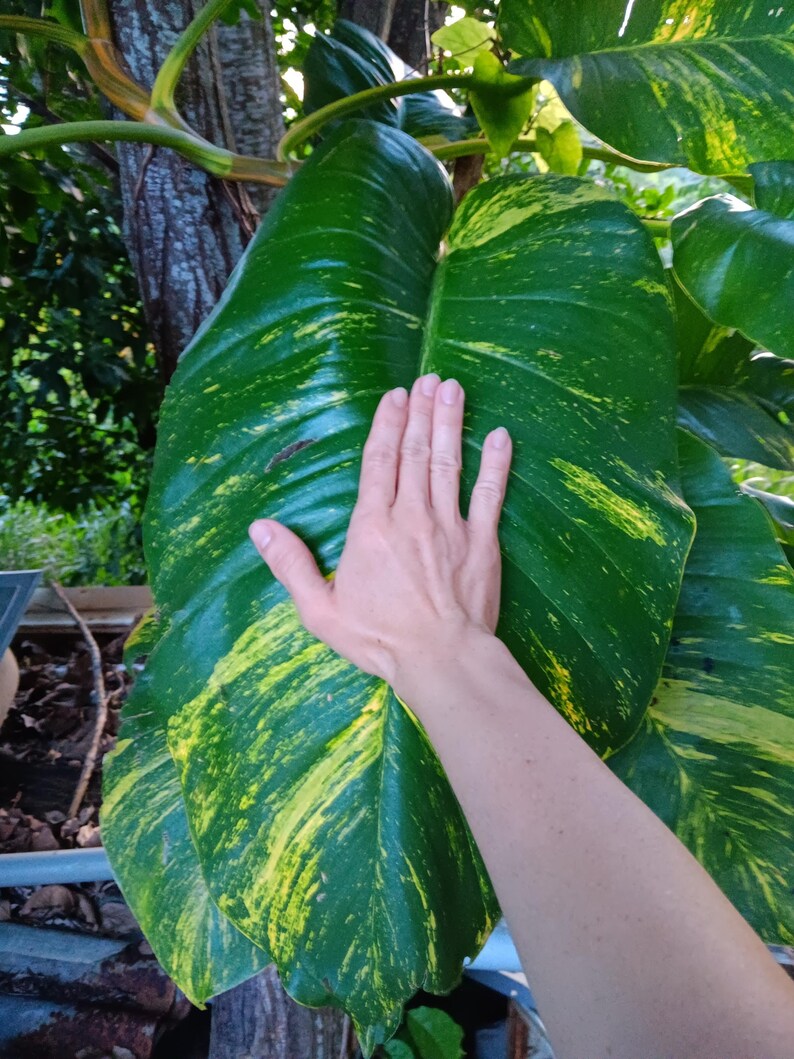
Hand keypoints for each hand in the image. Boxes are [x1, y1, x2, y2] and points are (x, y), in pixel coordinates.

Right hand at [248, 374, 511, 694]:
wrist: (440, 659)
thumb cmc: (379, 640)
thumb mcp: (320, 610)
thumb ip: (291, 565)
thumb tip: (259, 529)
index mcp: (372, 527)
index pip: (379, 462)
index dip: (386, 425)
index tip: (394, 396)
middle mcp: (411, 515)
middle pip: (415, 452)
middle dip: (420, 412)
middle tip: (427, 379)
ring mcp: (451, 525)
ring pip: (449, 462)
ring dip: (450, 423)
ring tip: (453, 389)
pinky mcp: (482, 542)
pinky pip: (490, 494)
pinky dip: (496, 463)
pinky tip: (500, 435)